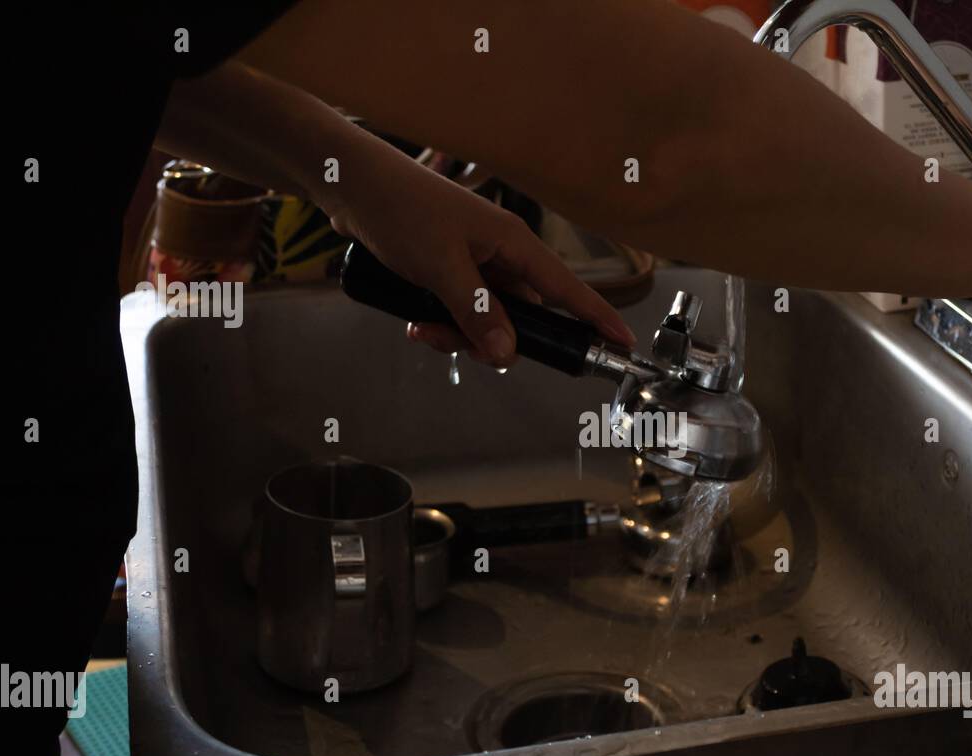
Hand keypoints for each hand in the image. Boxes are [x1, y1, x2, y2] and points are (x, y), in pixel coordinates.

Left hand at [319, 132, 633, 365]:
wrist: (350, 185)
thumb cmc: (399, 207)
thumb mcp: (441, 267)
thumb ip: (477, 312)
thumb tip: (507, 354)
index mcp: (512, 243)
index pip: (567, 288)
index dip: (596, 317)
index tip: (622, 343)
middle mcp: (500, 254)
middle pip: (521, 316)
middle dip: (491, 339)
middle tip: (454, 342)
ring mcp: (475, 263)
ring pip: (487, 319)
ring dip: (458, 333)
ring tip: (421, 326)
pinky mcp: (450, 270)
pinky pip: (462, 310)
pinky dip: (442, 322)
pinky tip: (413, 318)